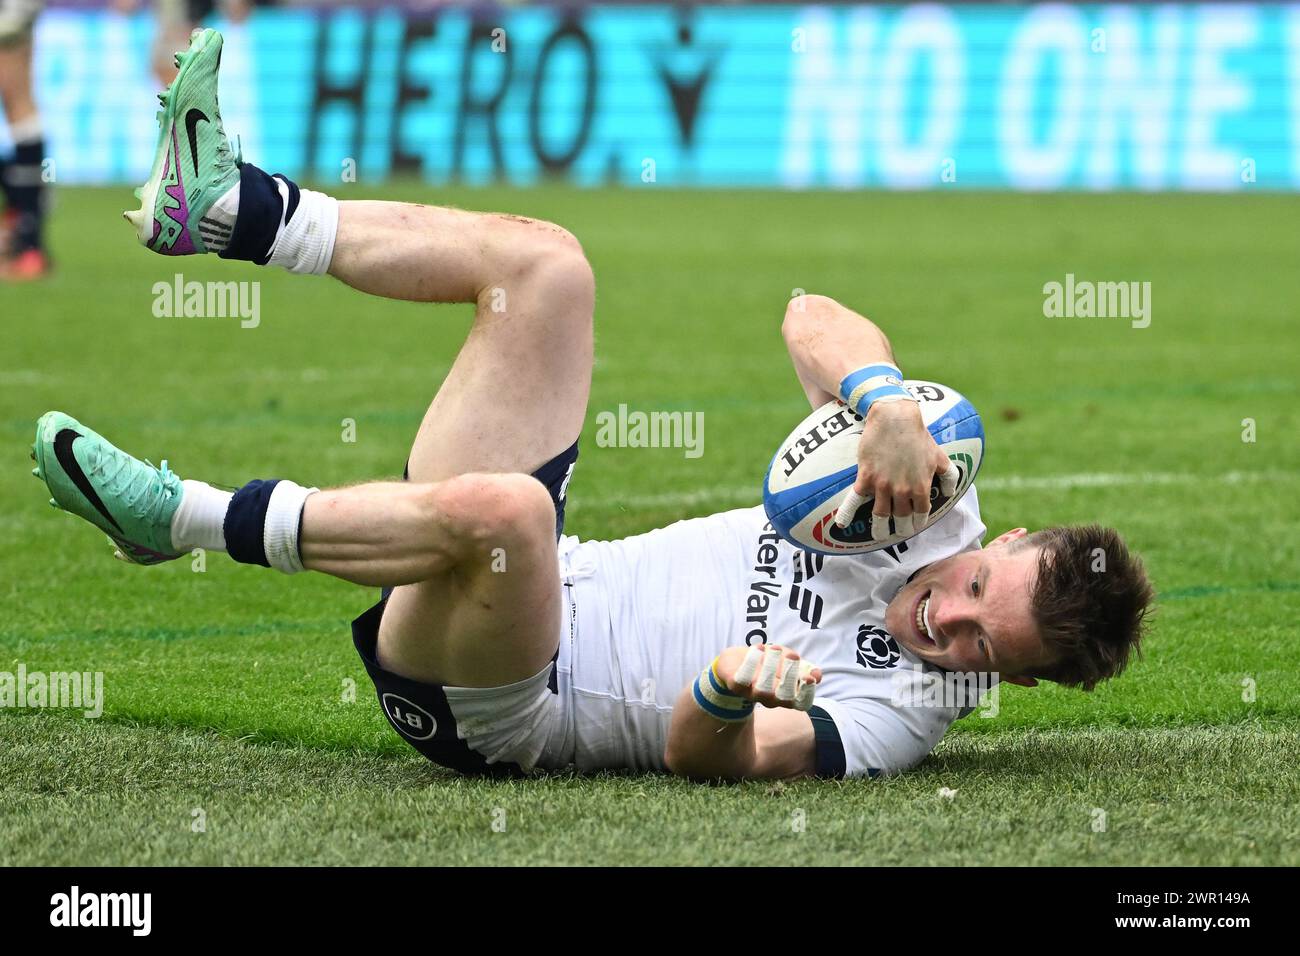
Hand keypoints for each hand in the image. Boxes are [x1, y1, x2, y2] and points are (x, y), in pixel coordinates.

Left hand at [715, 644, 821, 710]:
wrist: (737, 660)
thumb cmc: (767, 661)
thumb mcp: (788, 660)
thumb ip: (804, 667)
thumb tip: (817, 675)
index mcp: (786, 695)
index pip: (800, 702)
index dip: (807, 693)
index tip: (810, 678)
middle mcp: (770, 699)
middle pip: (783, 698)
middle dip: (789, 678)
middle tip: (792, 657)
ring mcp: (751, 693)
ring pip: (762, 690)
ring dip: (770, 667)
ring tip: (773, 648)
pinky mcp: (735, 685)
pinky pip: (742, 679)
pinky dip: (750, 663)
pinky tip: (758, 649)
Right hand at [834, 400, 958, 534]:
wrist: (894, 418)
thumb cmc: (918, 435)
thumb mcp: (939, 455)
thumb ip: (949, 476)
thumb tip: (950, 492)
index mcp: (920, 488)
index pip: (920, 513)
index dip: (918, 522)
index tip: (914, 526)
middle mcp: (902, 491)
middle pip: (901, 518)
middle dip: (901, 529)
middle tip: (898, 532)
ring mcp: (882, 486)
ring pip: (880, 516)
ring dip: (879, 528)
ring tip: (879, 534)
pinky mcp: (865, 478)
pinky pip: (854, 500)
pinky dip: (847, 514)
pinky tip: (841, 524)